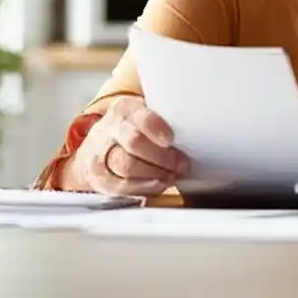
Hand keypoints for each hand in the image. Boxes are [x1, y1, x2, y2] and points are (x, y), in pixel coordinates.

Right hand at [60, 96, 189, 195]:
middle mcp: (110, 128)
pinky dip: (143, 188)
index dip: (156, 128)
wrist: (97, 147)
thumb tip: (199, 121)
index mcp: (125, 109)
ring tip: (172, 175)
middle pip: (134, 142)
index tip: (171, 139)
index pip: (139, 116)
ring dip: (155, 174)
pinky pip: (121, 186)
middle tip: (182, 163)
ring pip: (126, 166)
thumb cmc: (133, 130)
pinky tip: (158, 184)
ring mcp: (101, 153)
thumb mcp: (145, 114)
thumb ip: (166, 117)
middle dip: (162, 157)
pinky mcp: (99, 177)